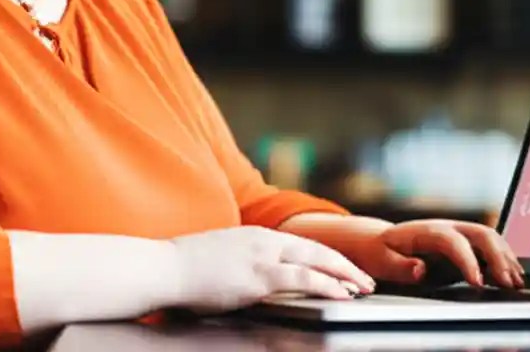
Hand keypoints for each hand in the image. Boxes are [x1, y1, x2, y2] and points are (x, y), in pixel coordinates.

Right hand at [167, 226, 376, 312]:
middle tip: (365, 278)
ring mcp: (262, 256)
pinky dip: (327, 285)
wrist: (165, 267)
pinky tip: (342, 294)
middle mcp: (264, 241)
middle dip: (345, 264)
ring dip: (345, 275)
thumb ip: (245, 263)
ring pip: (317, 261)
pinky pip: (303, 279)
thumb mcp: (223, 258)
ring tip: (362, 288)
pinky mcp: (258, 277)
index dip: (326, 257)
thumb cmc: (185, 268)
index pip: (302, 244)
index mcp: (256, 236)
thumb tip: (255, 277)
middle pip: (317, 249)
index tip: (342, 268)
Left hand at [348, 219, 525, 287]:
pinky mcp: (463, 241)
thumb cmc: (380, 252)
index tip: (477, 283)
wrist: (380, 240)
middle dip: (497, 257)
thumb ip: (400, 267)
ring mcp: (457, 231)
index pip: (452, 241)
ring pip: (489, 237)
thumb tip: (420, 270)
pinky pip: (489, 245)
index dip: (467, 261)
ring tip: (516, 281)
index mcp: (425, 230)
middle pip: (480, 233)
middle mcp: (445, 226)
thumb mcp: (381, 261)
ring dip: (505, 257)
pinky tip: (512, 275)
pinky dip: (504, 258)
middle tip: (508, 282)